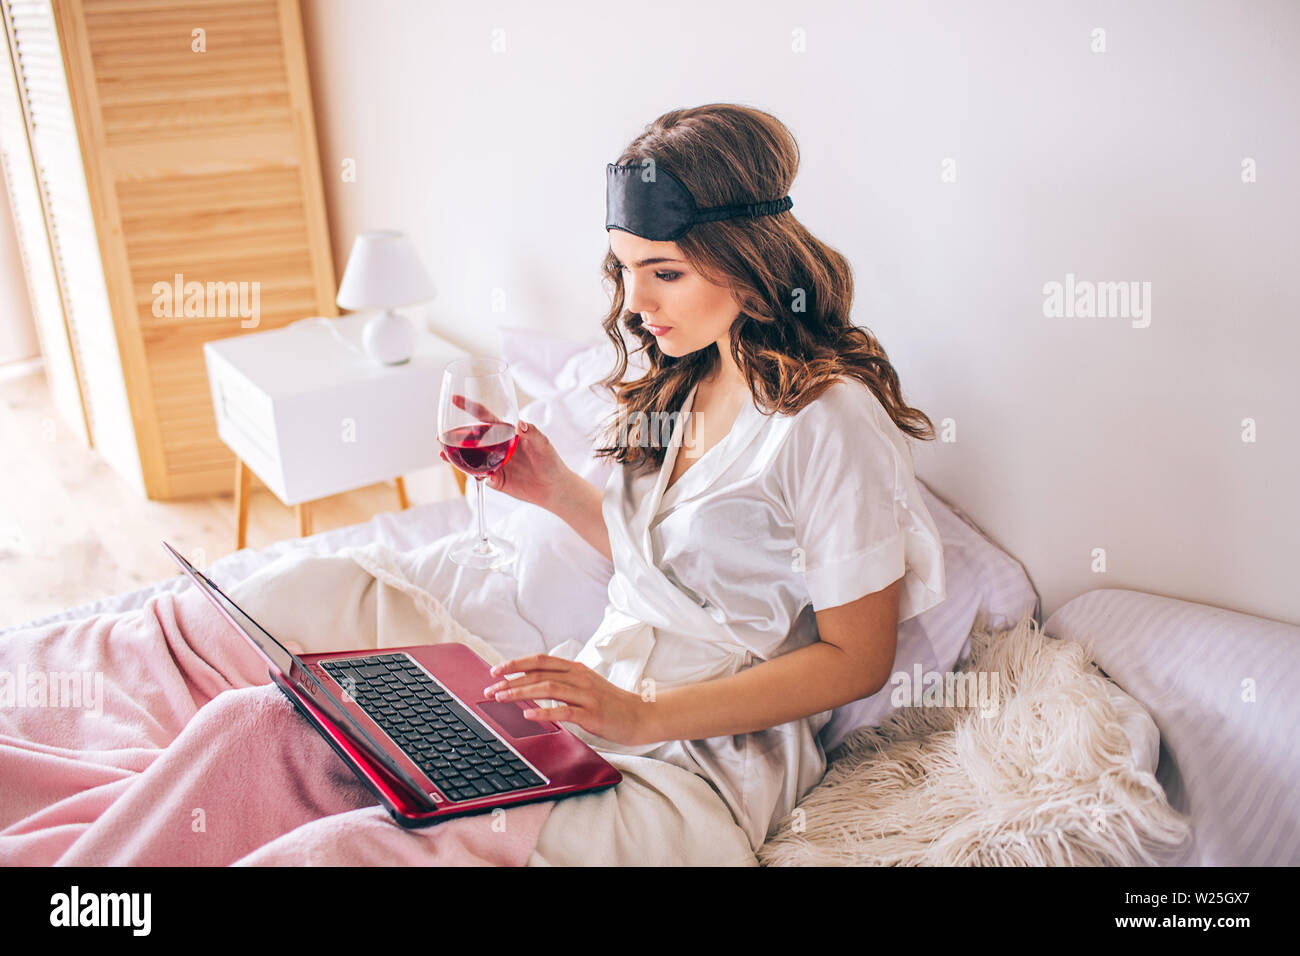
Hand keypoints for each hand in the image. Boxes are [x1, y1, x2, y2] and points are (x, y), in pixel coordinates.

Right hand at [439, 398, 571, 510]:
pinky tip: (480, 476)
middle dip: (454, 437)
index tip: (454, 399)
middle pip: (470, 439)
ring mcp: (494, 463)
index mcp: (505, 432)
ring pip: (470, 458)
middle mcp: (496, 446)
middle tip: (440, 437)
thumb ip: (532, 432)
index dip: (469, 407)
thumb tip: (520, 424)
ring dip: (455, 456)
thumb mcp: (542, 443)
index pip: (484, 417)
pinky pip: (481, 476)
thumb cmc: (550, 460)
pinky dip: (477, 475)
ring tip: (443, 455)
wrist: (553, 487)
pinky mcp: (495, 479)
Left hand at [482, 654, 656, 746]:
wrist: (642, 716)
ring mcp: (587, 695)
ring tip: (502, 698)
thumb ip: (563, 681)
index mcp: (576, 669)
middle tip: (490, 688)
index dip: (516, 663)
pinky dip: (544, 711)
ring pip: (548, 688)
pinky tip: (528, 714)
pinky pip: (564, 710)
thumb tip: (533, 683)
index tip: (495, 670)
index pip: (541, 660)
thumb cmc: (612, 703)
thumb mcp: (586, 685)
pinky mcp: (592, 713)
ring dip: (521, 692)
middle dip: (511, 679)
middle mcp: (580, 677)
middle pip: (539, 672)